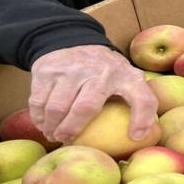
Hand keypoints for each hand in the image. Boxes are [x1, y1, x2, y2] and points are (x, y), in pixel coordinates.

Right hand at [29, 45, 157, 142]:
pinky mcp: (47, 70)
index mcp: (127, 77)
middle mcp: (100, 72)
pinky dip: (39, 117)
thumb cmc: (109, 72)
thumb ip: (140, 99)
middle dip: (74, 130)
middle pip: (86, 108)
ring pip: (57, 106)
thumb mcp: (129, 79)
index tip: (135, 137)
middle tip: (69, 142)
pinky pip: (39, 100)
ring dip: (53, 127)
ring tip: (55, 136)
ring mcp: (71, 70)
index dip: (142, 119)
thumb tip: (144, 136)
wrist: (75, 41)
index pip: (142, 98)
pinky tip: (43, 125)